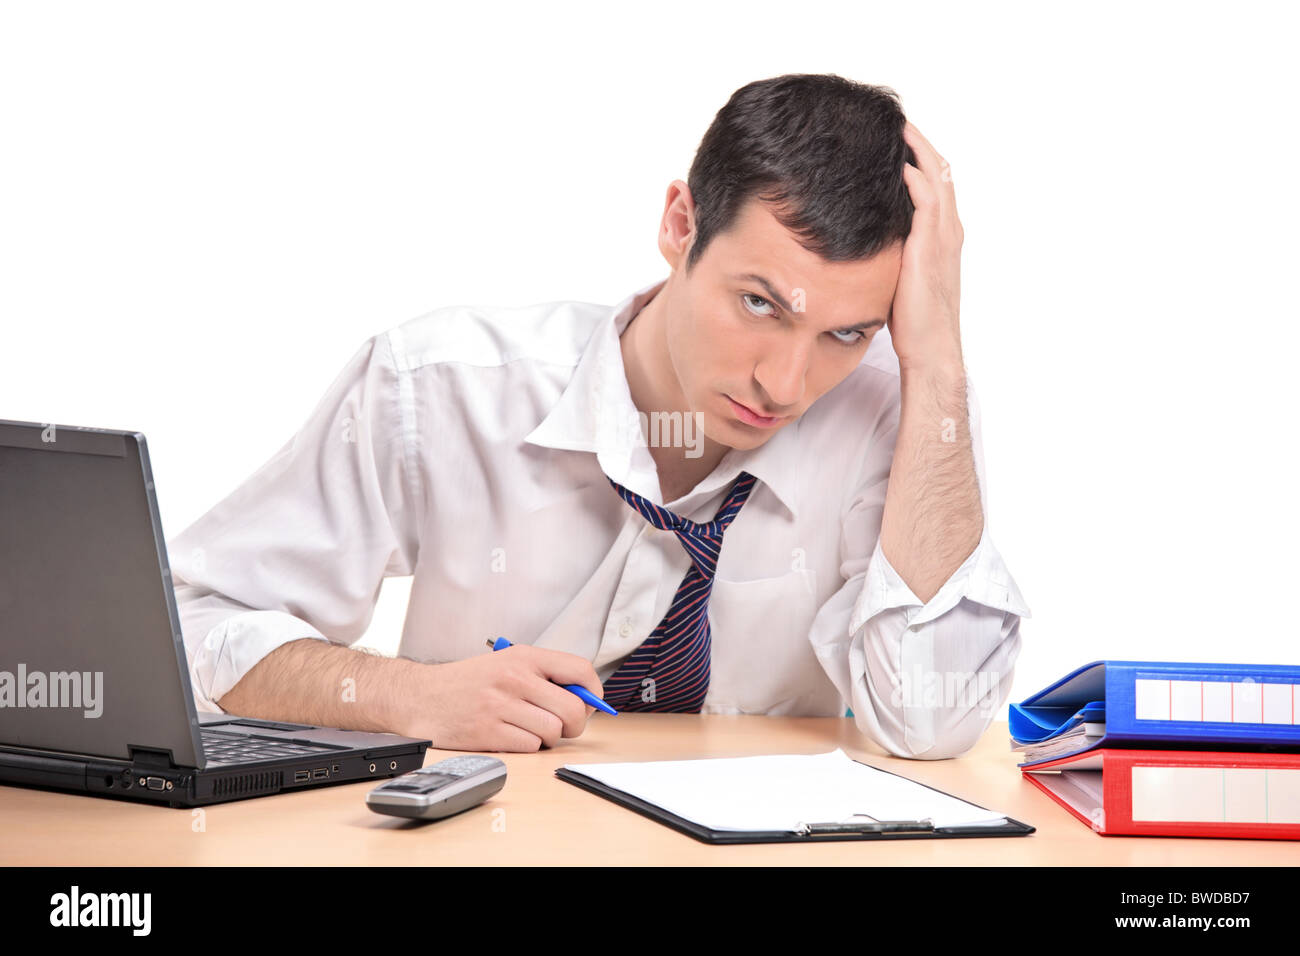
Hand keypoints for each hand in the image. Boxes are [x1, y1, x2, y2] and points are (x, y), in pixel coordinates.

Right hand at [394, 644, 602, 751]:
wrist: (420, 696)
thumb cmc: (468, 682)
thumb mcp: (506, 663)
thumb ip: (544, 676)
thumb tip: (585, 699)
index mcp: (523, 656)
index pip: (579, 669)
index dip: (593, 691)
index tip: (589, 703)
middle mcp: (514, 678)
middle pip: (571, 709)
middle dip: (574, 724)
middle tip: (563, 726)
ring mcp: (500, 706)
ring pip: (552, 732)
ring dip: (548, 738)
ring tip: (530, 729)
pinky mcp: (488, 732)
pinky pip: (530, 747)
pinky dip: (527, 746)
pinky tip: (511, 735)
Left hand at [889, 120, 964, 373]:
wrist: (930, 348)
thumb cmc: (913, 319)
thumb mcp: (900, 272)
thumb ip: (892, 247)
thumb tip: (862, 231)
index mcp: (944, 235)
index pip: (937, 183)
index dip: (921, 156)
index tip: (900, 136)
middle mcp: (949, 231)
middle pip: (941, 172)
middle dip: (921, 144)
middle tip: (898, 120)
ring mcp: (943, 239)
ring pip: (938, 181)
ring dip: (920, 152)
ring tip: (900, 129)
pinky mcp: (929, 251)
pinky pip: (928, 206)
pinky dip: (918, 182)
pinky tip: (902, 165)